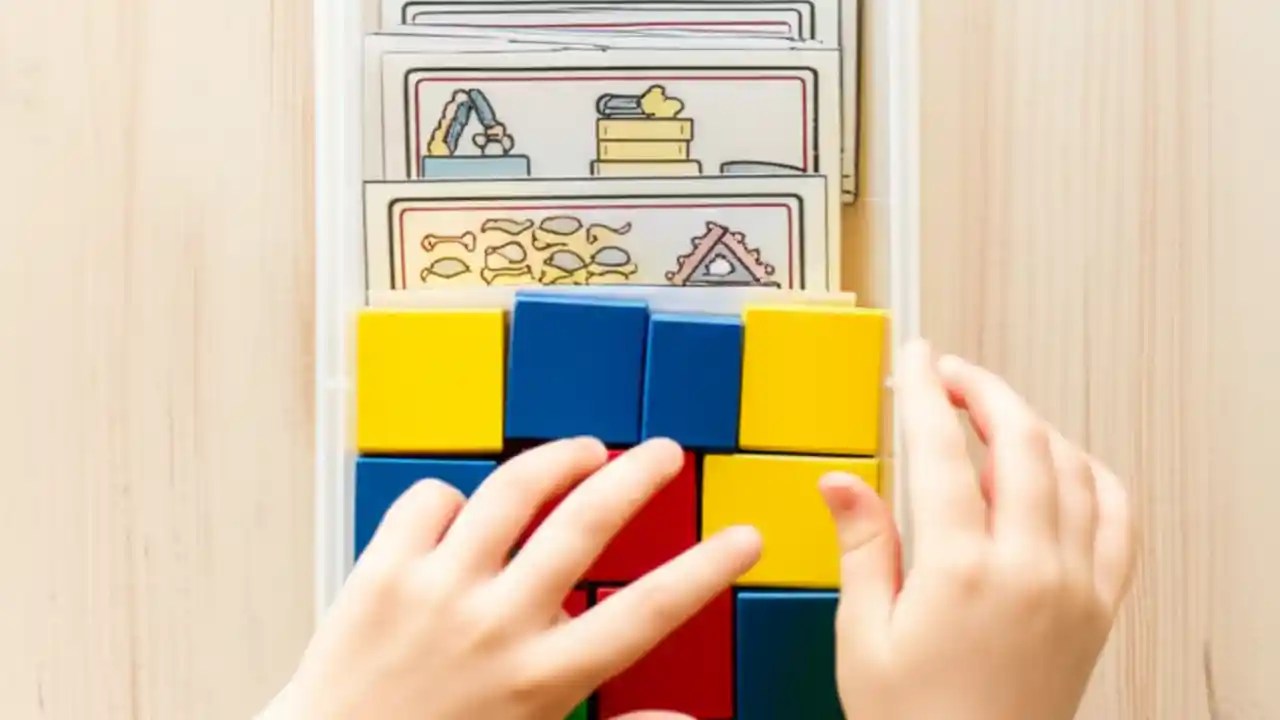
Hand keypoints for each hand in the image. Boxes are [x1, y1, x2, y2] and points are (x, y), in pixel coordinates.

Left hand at [264, 438, 761, 719]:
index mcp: (542, 678)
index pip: (646, 613)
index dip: (704, 570)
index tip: (745, 538)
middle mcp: (496, 625)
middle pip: (585, 525)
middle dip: (638, 477)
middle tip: (666, 452)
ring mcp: (436, 591)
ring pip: (512, 492)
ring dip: (559, 459)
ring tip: (585, 449)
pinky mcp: (381, 570)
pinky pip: (430, 499)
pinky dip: (454, 497)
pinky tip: (467, 510)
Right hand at [821, 340, 1135, 719]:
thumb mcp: (862, 636)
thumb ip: (862, 547)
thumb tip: (840, 480)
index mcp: (960, 572)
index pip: (943, 451)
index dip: (926, 391)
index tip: (917, 357)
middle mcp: (1029, 569)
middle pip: (1021, 442)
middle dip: (984, 391)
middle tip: (951, 373)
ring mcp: (1074, 585)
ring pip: (1073, 469)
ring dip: (1034, 425)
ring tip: (993, 416)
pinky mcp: (1099, 606)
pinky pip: (1119, 520)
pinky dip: (1095, 477)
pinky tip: (1064, 466)